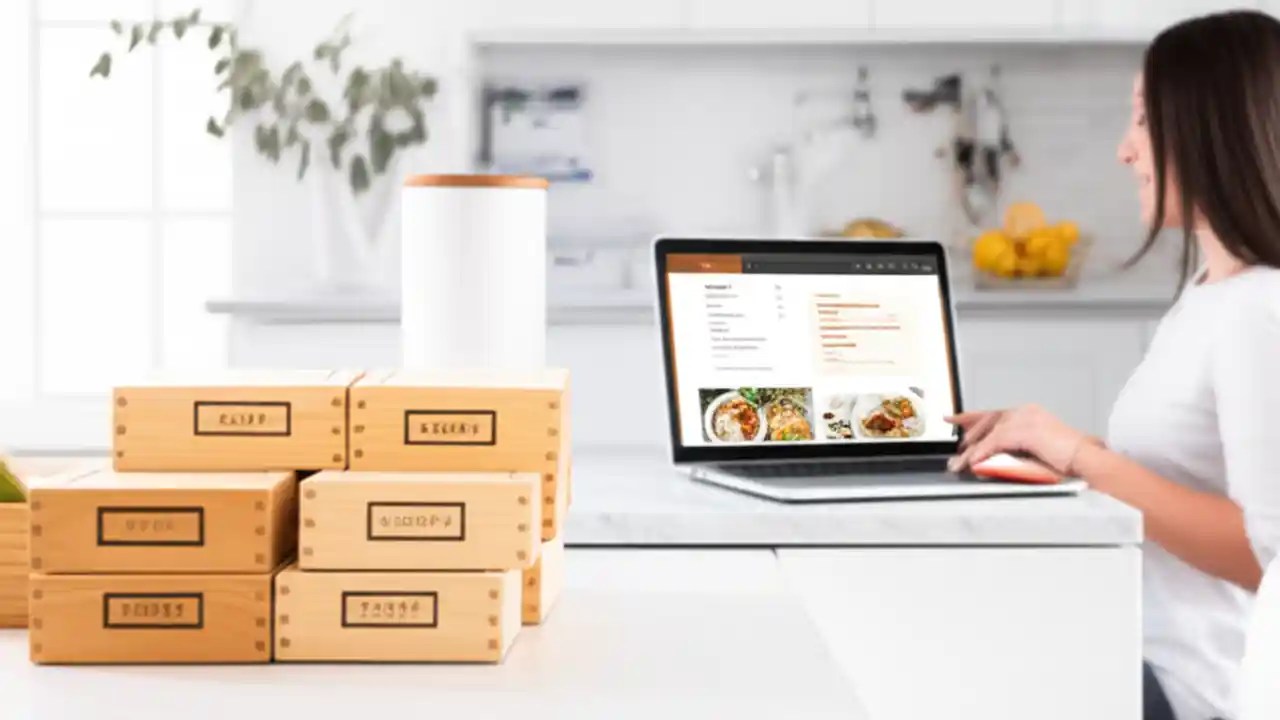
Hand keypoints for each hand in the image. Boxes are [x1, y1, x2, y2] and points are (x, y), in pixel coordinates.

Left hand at [945, 404, 1090, 474]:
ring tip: (960, 463)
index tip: (953, 419)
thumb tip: (989, 457)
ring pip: (991, 432)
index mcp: (1029, 413)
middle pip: (988, 418)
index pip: (995, 413)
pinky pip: (997, 441)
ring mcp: (1027, 419)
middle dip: (967, 430)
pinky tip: (974, 462)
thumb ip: (1013, 448)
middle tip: (951, 444)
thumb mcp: (1033, 450)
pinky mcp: (1027, 430)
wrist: (1087, 460)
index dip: (971, 417)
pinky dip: (984, 452)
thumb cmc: (1067, 460)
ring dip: (973, 450)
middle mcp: (1026, 411)